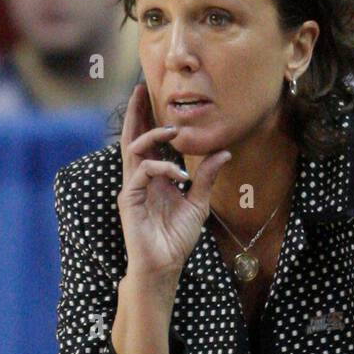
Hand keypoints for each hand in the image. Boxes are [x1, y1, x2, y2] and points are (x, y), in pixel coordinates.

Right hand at [117, 84, 232, 288]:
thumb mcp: (198, 203)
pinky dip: (161, 168)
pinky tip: (180, 175)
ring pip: (133, 149)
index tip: (150, 94)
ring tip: (173, 131)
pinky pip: (142, 173)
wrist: (165, 265)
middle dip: (136, 112)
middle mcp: (140, 178)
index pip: (148, 141)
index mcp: (154, 177)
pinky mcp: (129, 200)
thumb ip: (207, 177)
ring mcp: (132, 188)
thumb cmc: (176, 238)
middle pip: (133, 137)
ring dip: (152, 135)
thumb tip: (224, 152)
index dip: (148, 118)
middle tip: (141, 87)